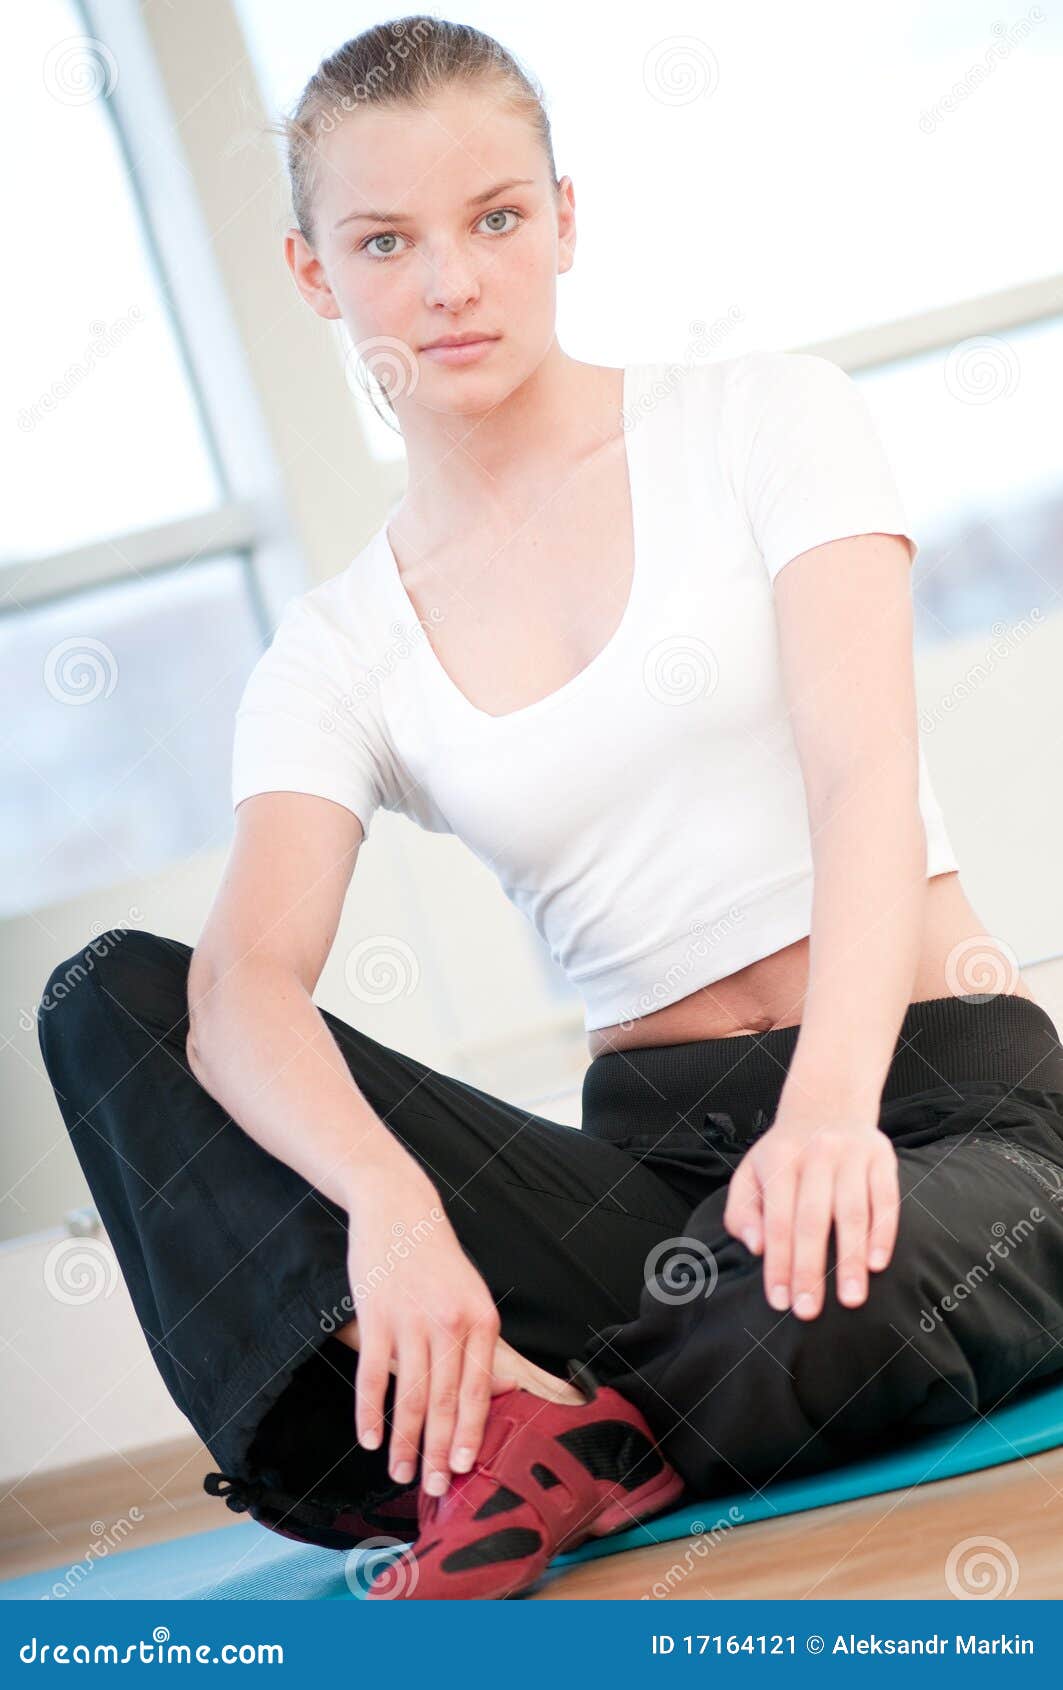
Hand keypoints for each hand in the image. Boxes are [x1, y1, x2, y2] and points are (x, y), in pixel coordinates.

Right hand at [346, 1162, 502, 1494]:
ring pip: (409, 1396)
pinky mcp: (376, 1316)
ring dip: (404, 1442)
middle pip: (444, 1401)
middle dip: (439, 1451)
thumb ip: (477, 1341)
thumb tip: (490, 1395)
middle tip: (433, 1488)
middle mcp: (449, 1323)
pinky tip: (370, 1439)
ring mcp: (410, 1320)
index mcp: (481, 1320)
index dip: (470, 1433)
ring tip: (401, 1472)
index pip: (478, 1390)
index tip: (465, 1468)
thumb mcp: (471, 1293)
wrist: (398, 1207)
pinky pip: (372, 1375)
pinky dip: (370, 1412)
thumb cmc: (436, 1257)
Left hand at [722, 1105, 899, 1319]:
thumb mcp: (750, 1173)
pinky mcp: (882, 1157)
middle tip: (809, 1311)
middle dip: (810, 1270)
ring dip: (851, 1259)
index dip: (778, 1263)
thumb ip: (742, 1212)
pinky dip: (883, 1233)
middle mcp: (816, 1154)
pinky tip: (877, 1264)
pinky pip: (886, 1199)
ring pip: (853, 1213)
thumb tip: (755, 1248)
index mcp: (780, 1160)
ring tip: (851, 1299)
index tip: (781, 1302)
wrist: (826, 1105)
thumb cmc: (784, 1154)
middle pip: (813, 1220)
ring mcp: (852, 1154)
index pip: (777, 1220)